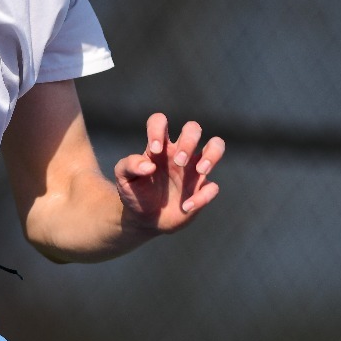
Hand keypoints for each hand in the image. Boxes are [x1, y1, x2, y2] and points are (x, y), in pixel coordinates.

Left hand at [112, 113, 225, 233]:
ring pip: (216, 146)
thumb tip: (148, 165)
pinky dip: (202, 197)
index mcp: (159, 146)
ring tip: (200, 170)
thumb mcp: (123, 179)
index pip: (160, 121)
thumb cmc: (134, 192)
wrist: (143, 219)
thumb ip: (129, 166)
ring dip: (212, 155)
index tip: (155, 150)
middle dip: (189, 142)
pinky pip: (213, 187)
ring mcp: (193, 170)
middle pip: (193, 128)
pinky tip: (186, 206)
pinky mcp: (201, 189)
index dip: (158, 129)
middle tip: (178, 162)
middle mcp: (179, 153)